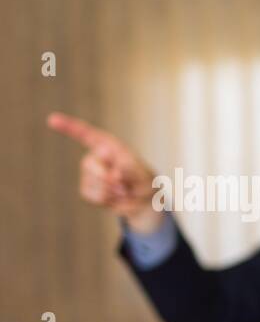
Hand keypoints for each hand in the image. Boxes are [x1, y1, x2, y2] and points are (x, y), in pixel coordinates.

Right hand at [46, 112, 162, 233]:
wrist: (143, 201)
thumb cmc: (144, 181)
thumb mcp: (144, 172)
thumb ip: (130, 170)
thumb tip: (114, 173)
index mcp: (108, 144)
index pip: (86, 133)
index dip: (68, 126)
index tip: (52, 119)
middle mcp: (95, 156)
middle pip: (88, 165)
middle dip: (106, 178)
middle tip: (124, 187)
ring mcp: (88, 173)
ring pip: (93, 183)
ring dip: (112, 191)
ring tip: (125, 191)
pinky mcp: (87, 188)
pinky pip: (92, 196)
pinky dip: (108, 200)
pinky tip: (115, 197)